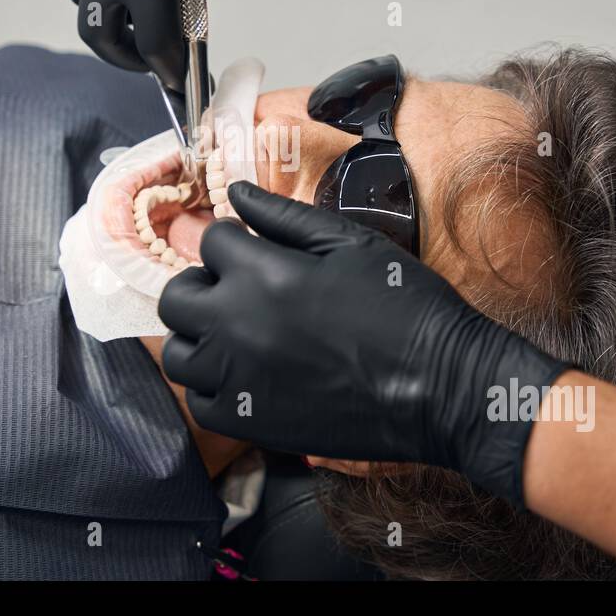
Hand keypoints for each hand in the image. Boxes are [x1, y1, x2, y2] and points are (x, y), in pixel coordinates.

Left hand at [158, 183, 567, 504]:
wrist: (438, 384)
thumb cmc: (403, 305)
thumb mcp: (351, 242)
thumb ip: (285, 216)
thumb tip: (235, 193)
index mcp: (261, 274)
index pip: (211, 242)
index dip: (236, 242)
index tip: (260, 253)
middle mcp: (234, 326)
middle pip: (177, 297)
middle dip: (203, 285)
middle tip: (240, 291)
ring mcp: (236, 378)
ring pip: (178, 353)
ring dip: (200, 336)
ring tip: (239, 334)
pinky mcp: (248, 422)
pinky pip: (198, 402)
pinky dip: (212, 386)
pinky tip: (246, 374)